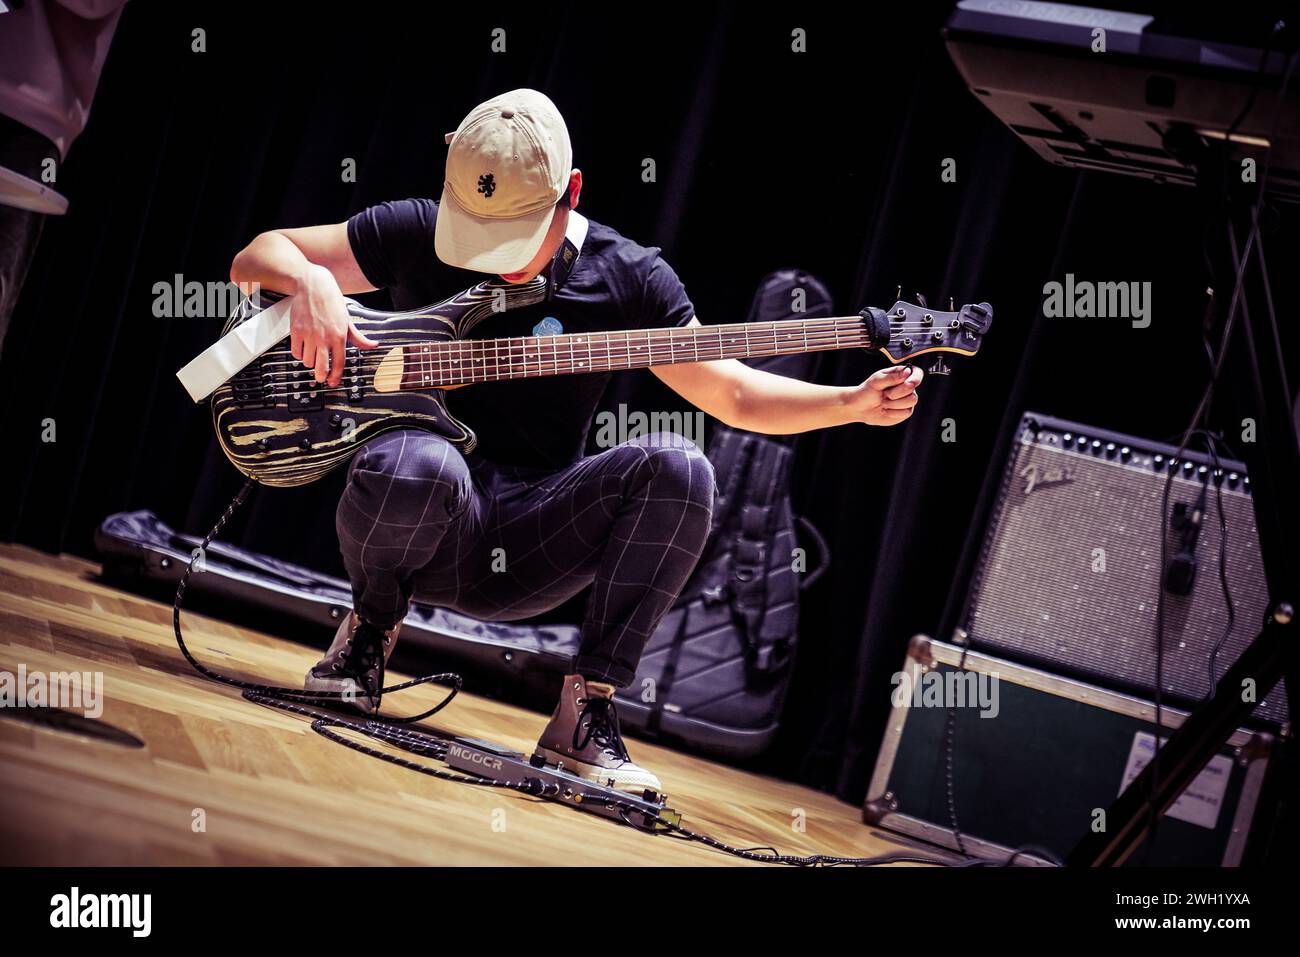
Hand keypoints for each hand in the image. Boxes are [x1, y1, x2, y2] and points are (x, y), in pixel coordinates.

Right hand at [289, 264, 377, 386]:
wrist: (313, 286)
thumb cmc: (331, 302)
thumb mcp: (348, 320)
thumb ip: (358, 337)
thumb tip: (372, 345)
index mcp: (339, 336)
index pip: (339, 363)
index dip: (336, 377)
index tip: (333, 382)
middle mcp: (324, 337)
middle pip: (321, 367)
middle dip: (321, 376)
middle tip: (321, 378)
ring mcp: (309, 335)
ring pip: (308, 361)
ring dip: (310, 362)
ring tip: (313, 357)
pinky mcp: (296, 331)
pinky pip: (296, 352)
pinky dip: (299, 354)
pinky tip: (303, 349)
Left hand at [844, 364, 923, 425]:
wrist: (860, 408)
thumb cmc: (867, 391)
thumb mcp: (876, 381)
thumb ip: (891, 377)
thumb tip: (906, 373)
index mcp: (900, 375)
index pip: (917, 373)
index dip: (916, 378)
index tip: (907, 382)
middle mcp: (906, 386)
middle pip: (912, 389)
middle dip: (896, 393)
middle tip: (884, 394)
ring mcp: (907, 399)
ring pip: (912, 400)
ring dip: (894, 403)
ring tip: (883, 402)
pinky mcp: (905, 411)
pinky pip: (906, 412)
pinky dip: (894, 412)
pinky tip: (885, 410)